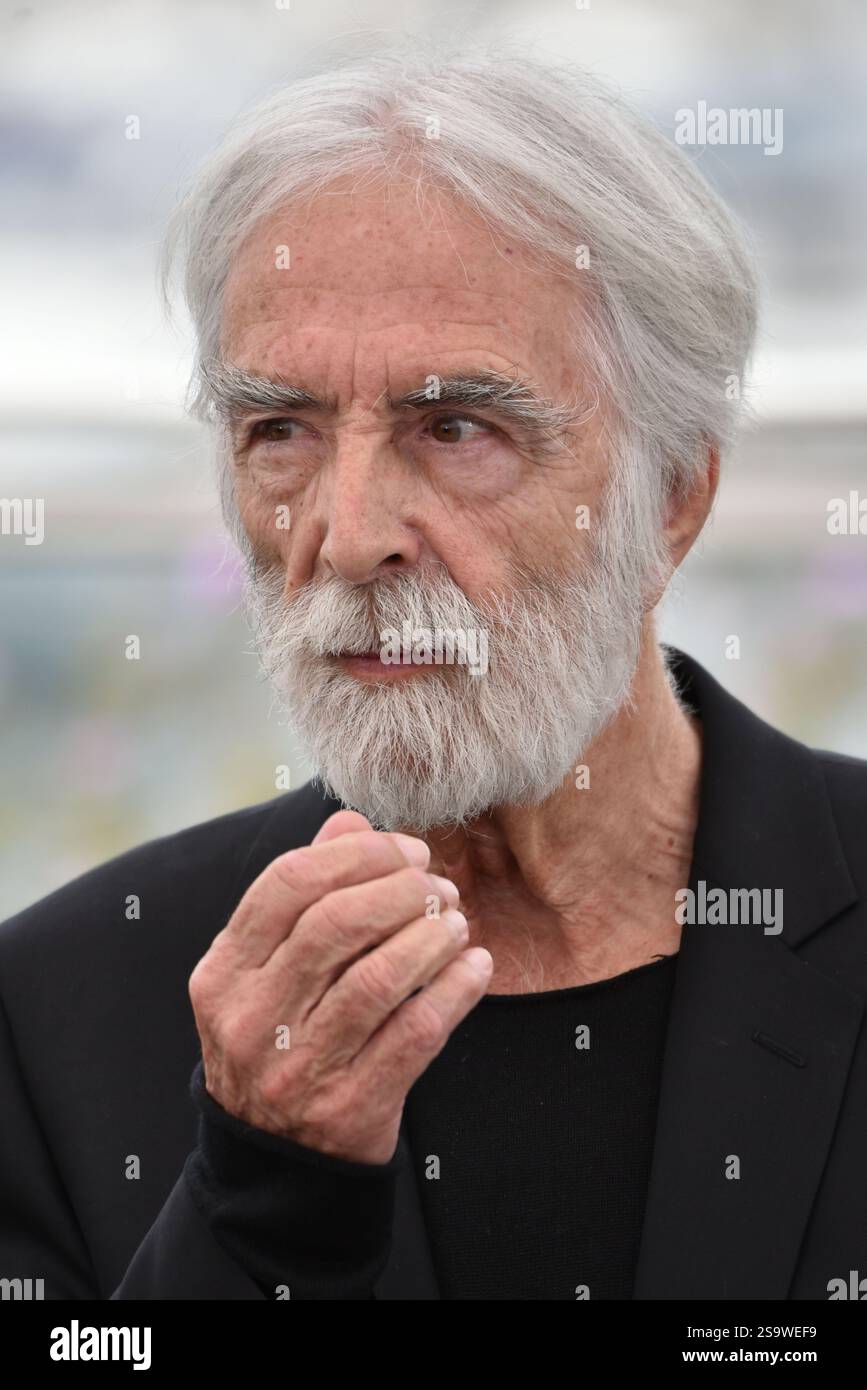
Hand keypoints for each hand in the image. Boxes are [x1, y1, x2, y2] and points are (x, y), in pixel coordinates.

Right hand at [189, 810, 492, 1162]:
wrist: (277, 1161)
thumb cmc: (282, 1036)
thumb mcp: (268, 969)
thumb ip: (305, 891)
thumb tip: (351, 821)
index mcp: (223, 974)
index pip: (287, 884)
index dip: (356, 854)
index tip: (406, 849)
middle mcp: (251, 1020)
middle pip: (334, 925)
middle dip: (400, 891)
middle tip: (438, 884)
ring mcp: (297, 1068)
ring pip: (377, 979)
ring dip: (430, 937)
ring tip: (457, 922)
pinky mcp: (350, 1107)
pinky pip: (416, 1034)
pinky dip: (455, 992)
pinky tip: (475, 967)